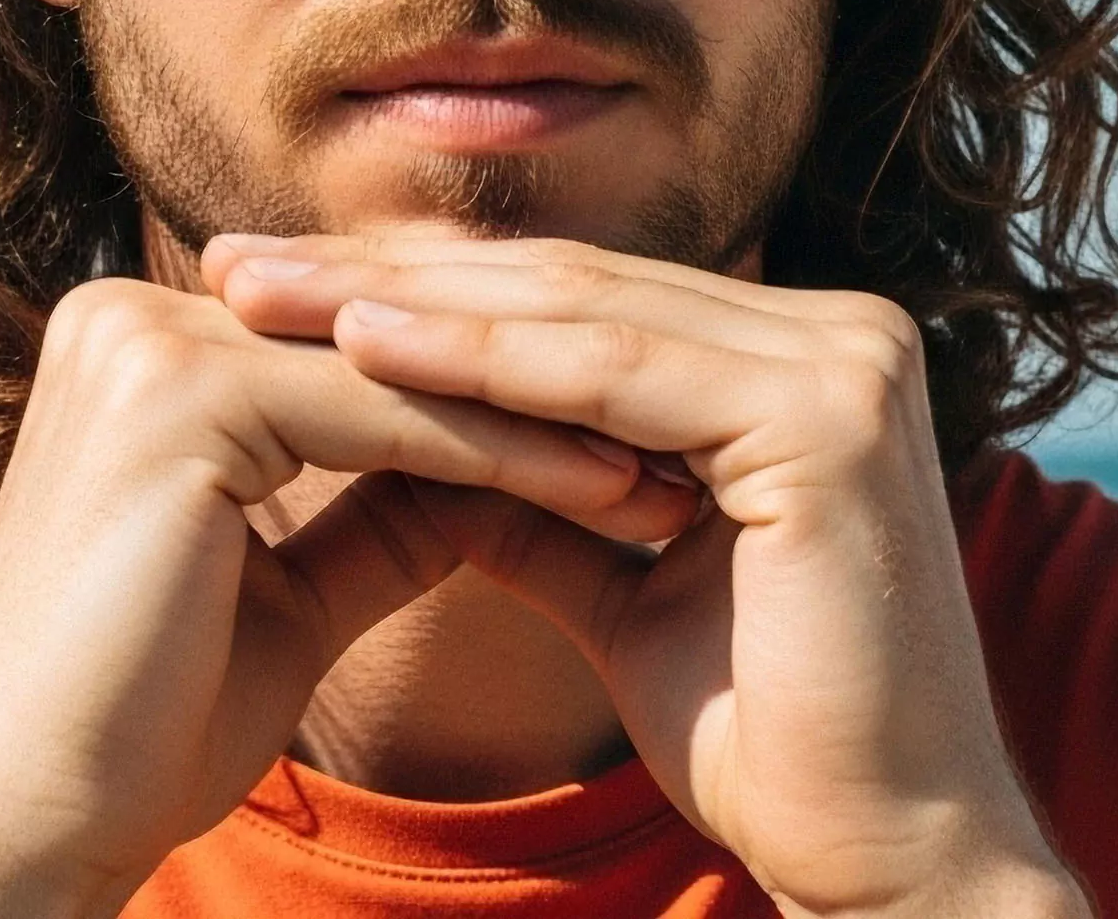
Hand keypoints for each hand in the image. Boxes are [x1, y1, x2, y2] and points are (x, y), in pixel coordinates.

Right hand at [0, 275, 701, 918]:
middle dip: (541, 394)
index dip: (502, 396)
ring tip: (679, 463)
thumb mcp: (289, 591)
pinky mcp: (178, 393)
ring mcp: (146, 341)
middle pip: (388, 344)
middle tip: (691, 433)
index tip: (636, 438)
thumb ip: (373, 507)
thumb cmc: (142, 733)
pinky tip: (613, 489)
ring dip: (552, 417)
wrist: (27, 824)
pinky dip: (513, 456)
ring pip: (405, 372)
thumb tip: (491, 468)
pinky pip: (392, 420)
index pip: (363, 351)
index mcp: (139, 343)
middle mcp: (129, 314)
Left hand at [210, 236, 1089, 918]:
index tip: (267, 294)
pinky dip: (480, 364)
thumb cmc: (765, 739)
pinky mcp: (826, 417)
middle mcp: (840, 335)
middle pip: (569, 289)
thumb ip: (535, 500)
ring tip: (263, 294)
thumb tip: (411, 443)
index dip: (419, 293)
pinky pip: (613, 379)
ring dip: (406, 304)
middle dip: (386, 276)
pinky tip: (360, 347)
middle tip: (231, 261)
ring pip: (578, 317)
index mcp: (799, 357)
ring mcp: (845, 364)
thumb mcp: (618, 587)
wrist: (886, 856)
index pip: (577, 302)